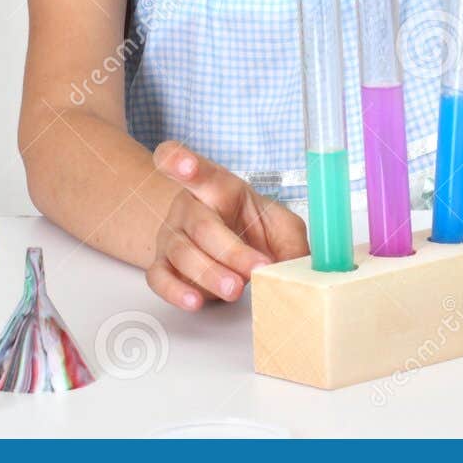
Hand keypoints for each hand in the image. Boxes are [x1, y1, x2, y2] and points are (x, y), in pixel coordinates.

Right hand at [147, 140, 309, 309]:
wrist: (223, 242)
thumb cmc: (251, 226)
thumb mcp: (281, 226)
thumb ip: (293, 243)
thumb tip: (301, 270)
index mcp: (218, 186)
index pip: (198, 170)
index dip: (184, 161)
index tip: (187, 166)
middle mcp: (189, 207)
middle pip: (202, 224)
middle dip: (231, 250)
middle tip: (256, 269)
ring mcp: (172, 235)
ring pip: (183, 252)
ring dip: (210, 274)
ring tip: (235, 290)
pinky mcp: (162, 264)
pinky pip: (160, 277)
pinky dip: (176, 291)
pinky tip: (195, 300)